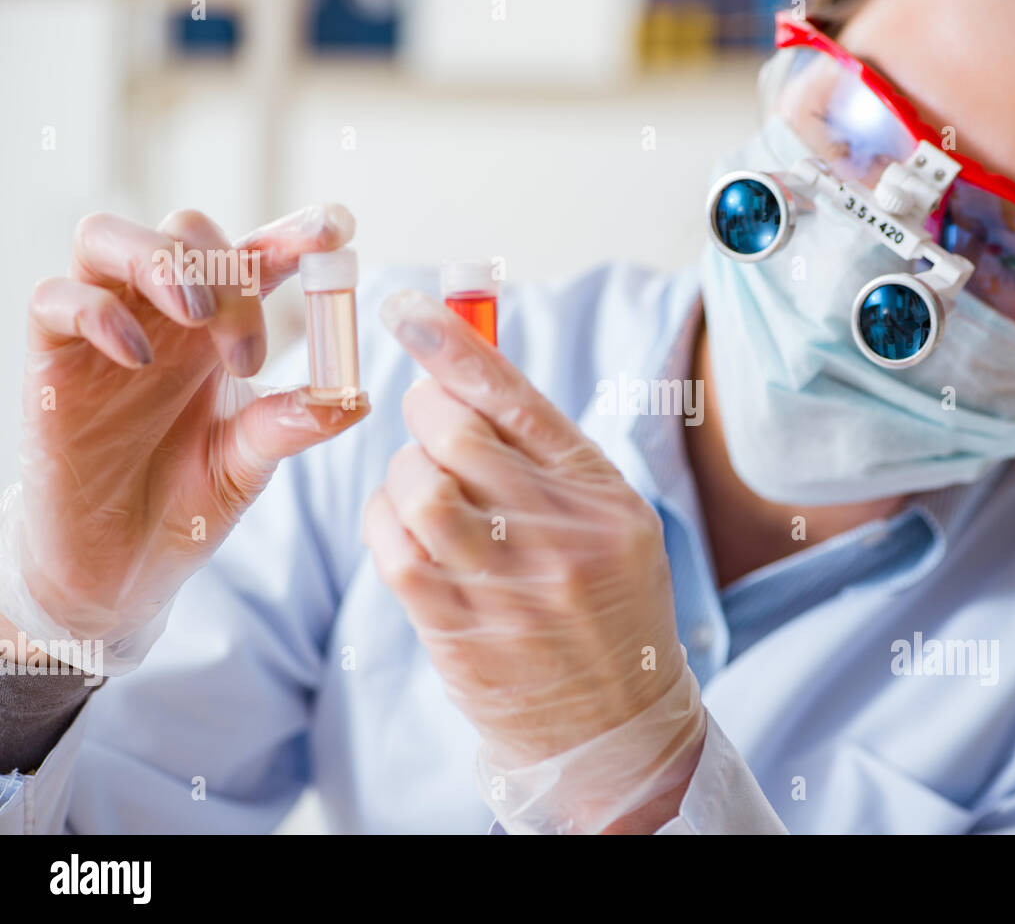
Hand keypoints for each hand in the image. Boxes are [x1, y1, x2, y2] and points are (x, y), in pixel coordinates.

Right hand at [4, 205, 369, 670]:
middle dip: (225, 264)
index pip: (254, 260)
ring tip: (197, 317)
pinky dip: (97, 311)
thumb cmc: (187, 504)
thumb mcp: (250, 463)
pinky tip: (138, 357)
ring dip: (162, 261)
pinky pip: (56, 300)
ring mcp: (103, 334)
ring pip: (108, 237)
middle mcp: (161, 319)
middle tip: (250, 347)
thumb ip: (292, 425)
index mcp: (219, 332)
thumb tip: (357, 398)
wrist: (120, 569)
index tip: (339, 226)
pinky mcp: (52, 363)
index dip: (293, 235)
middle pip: (184, 231)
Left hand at [363, 289, 704, 832]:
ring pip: (414, 486)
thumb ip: (548, 452)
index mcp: (601, 496)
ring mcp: (505, 586)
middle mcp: (557, 536)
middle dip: (424, 411)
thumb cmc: (609, 603)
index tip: (405, 306)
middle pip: (454, 434)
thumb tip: (462, 377)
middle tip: (429, 418)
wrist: (613, 723)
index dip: (452, 344)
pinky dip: (385, 520)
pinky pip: (392, 547)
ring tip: (424, 481)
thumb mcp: (613, 519)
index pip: (515, 398)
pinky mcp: (457, 627)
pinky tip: (408, 526)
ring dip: (403, 469)